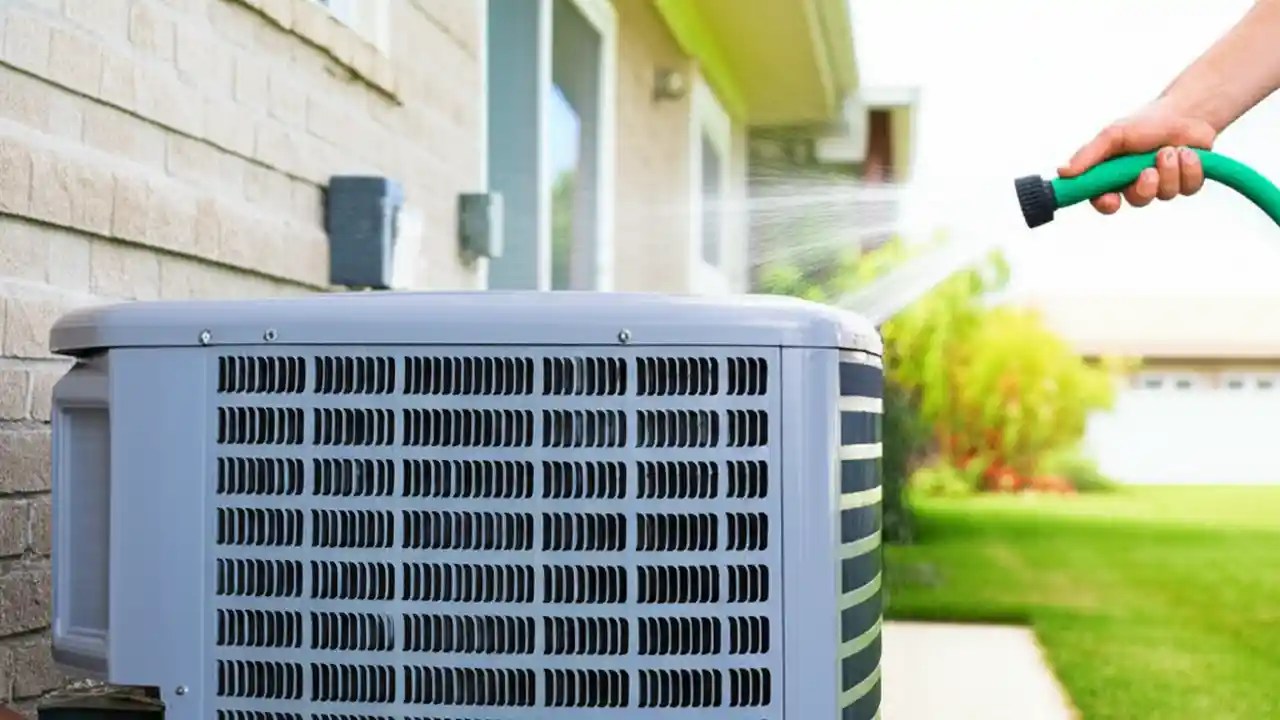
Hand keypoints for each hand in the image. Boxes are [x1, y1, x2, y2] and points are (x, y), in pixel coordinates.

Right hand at [1059, 99, 1217, 213]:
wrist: (1185, 111)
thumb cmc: (1146, 122)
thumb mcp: (1112, 135)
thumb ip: (1088, 155)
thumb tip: (1062, 172)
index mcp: (1116, 174)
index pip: (1104, 200)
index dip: (1107, 204)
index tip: (1111, 199)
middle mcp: (1137, 182)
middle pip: (1138, 200)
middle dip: (1145, 186)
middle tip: (1148, 170)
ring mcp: (1163, 184)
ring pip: (1165, 195)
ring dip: (1170, 171)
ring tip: (1172, 150)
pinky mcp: (1187, 182)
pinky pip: (1188, 188)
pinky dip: (1190, 169)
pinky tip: (1188, 152)